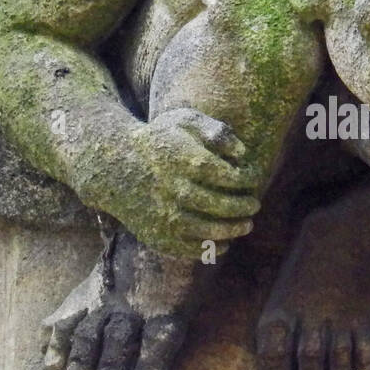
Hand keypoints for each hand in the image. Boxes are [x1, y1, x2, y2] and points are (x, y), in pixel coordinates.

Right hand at [75, 107, 260, 258]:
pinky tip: (226, 242)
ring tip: (247, 224)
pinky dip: (213, 248)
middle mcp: (173, 190)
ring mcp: (164, 215)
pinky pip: (191, 248)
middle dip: (244, 206)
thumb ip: (214, 130)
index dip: (246, 178)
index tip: (254, 176)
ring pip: (208, 230)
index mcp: (182, 161)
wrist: (114, 166)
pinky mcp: (157, 235)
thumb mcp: (182, 121)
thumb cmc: (158, 141)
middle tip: (254, 204)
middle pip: (221, 205)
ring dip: (234, 229)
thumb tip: (242, 153)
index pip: (227, 175)